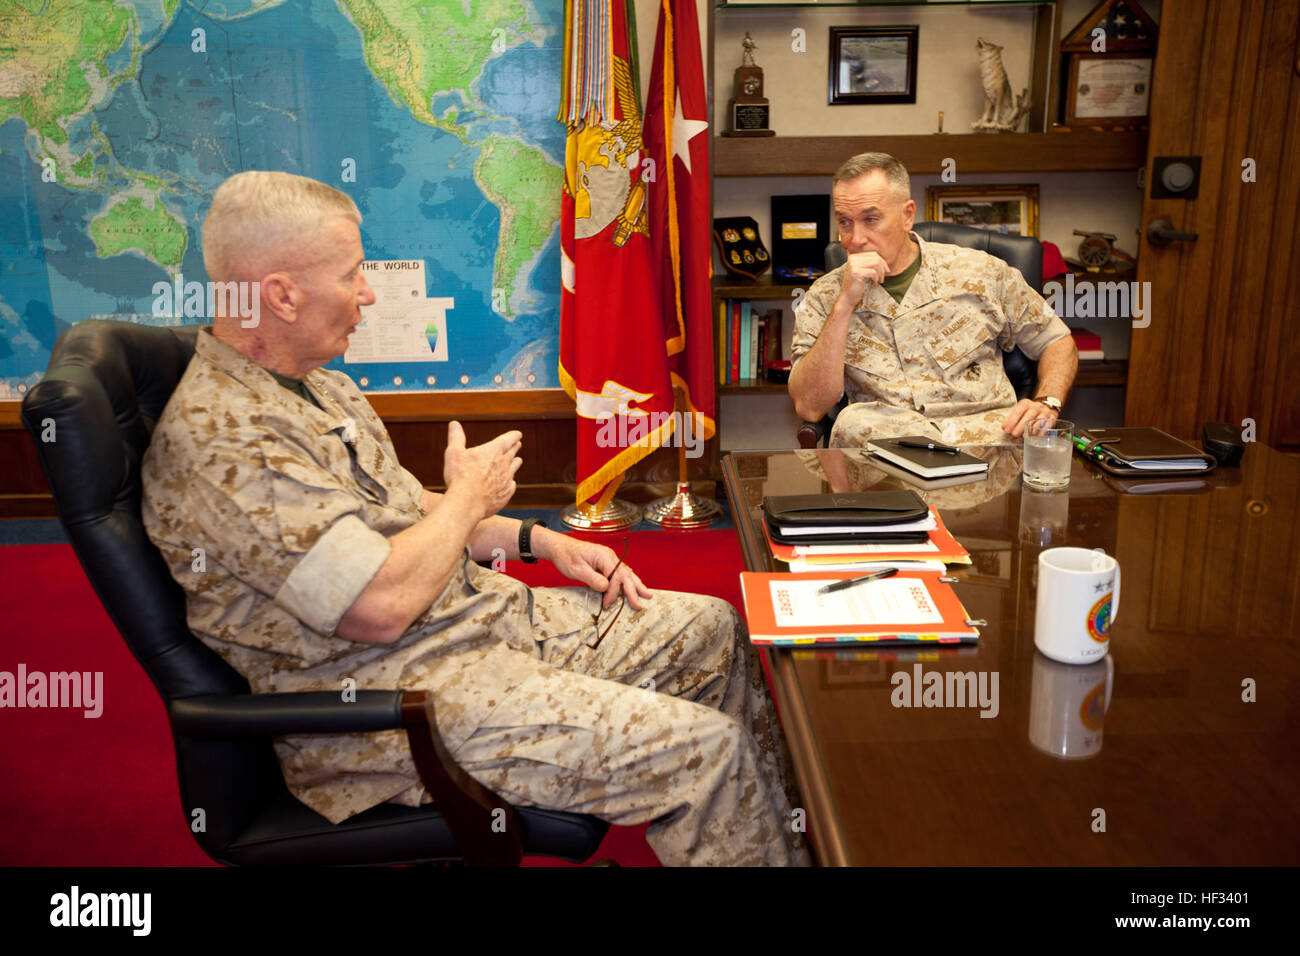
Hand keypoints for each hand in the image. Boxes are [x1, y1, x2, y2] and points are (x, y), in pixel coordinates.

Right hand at [442, 421, 522, 520]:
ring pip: (514, 468)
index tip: (518, 435)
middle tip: (518, 444)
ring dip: (516, 463)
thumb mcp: (454, 453)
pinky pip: (511, 485)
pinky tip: (510, 483)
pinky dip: (510, 482)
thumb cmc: (459, 476)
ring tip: (518, 460)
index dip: (514, 436)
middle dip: (515, 447)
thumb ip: (456, 437)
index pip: (508, 439)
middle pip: (513, 453)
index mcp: (494, 451)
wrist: (468, 502)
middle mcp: (504, 464)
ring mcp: (507, 480)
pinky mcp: (506, 494)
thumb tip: (454, 424)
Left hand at [537, 531, 653, 611]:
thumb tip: (606, 588)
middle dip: (633, 591)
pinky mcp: (606, 562)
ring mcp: (609, 558)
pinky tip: (635, 584)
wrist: (559, 547)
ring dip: (636, 585)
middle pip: (626, 575)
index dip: (613, 592)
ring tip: (647, 594)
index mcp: (604, 556)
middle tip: (639, 605)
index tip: (606, 604)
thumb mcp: (576, 570)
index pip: (615, 577)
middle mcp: (610, 556)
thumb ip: (592, 579)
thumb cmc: (566, 556)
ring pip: (626, 573)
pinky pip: (621, 572)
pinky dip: (629, 580)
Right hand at [838, 251, 888, 305]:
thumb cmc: (856, 286)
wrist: (847, 298)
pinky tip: (874, 284)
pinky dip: (876, 279)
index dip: (882, 262)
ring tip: (879, 281)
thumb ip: (870, 264)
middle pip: (876, 258)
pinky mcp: (856, 273)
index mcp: (854, 257)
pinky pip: (873, 272)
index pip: (873, 254)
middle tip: (882, 278)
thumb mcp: (863, 272)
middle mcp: (853, 259)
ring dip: (880, 274)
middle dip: (883, 268)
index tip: (885, 271)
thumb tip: (884, 262)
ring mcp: (853, 265)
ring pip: (876, 264)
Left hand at [1001, 400, 1057, 437]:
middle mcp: (1036, 406)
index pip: (1018, 411)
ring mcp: (1045, 412)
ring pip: (1038, 420)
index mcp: (1026, 403)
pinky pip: (1047, 424)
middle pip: (1028, 416)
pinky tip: (1035, 436)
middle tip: (1014, 434)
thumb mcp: (1019, 411)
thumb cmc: (1028, 411)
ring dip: (1031, 429)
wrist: (1045, 406)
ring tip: (1024, 436)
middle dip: (1020, 426)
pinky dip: (1041, 431)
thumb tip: (1004, 427)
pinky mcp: (1052, 418)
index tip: (1006, 429)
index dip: (1012, 421)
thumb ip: (1011, 418)